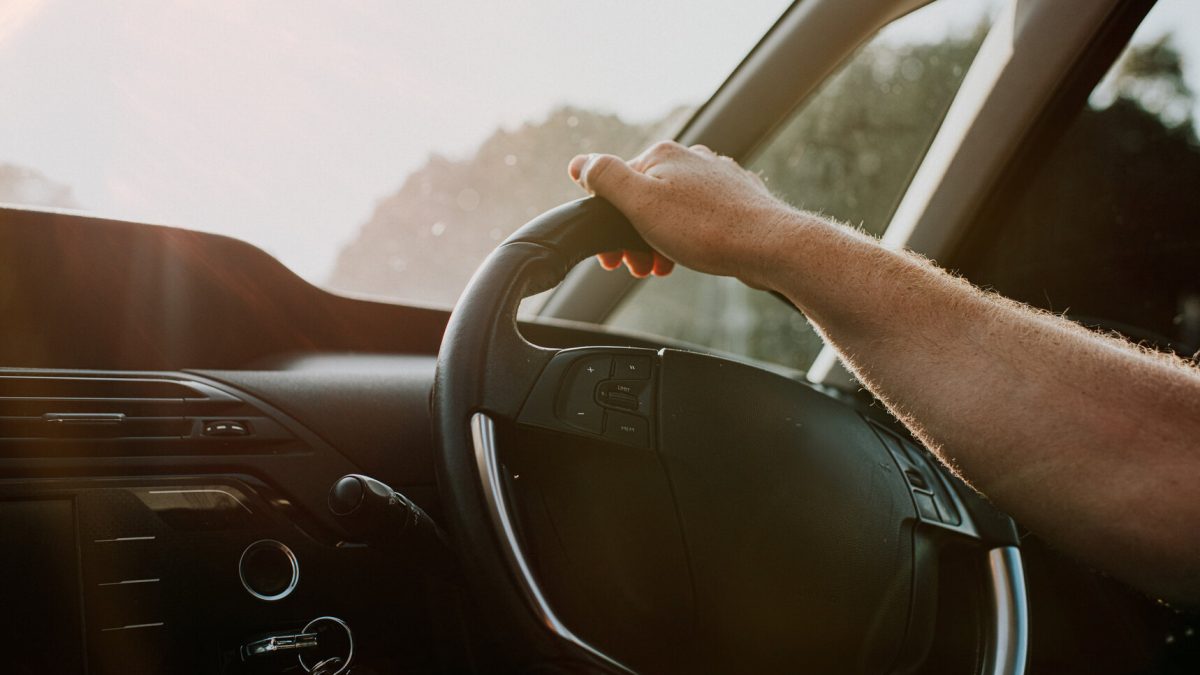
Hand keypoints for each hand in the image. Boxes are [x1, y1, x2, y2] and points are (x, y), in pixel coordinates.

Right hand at [568, 141, 796, 287]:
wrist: (768, 246)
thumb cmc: (705, 228)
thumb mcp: (641, 203)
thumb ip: (606, 178)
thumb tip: (579, 162)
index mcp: (662, 155)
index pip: (617, 183)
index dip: (608, 223)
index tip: (611, 259)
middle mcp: (690, 158)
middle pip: (646, 197)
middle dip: (634, 235)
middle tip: (637, 267)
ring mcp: (716, 176)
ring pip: (673, 208)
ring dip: (660, 240)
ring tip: (662, 266)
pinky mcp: (736, 197)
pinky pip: (699, 217)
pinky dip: (687, 238)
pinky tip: (691, 255)